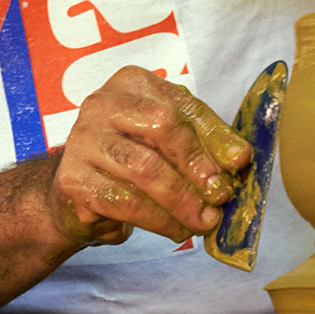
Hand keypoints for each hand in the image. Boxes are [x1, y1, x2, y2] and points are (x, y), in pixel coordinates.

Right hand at [47, 66, 251, 246]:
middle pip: (161, 126)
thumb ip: (202, 142)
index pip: (181, 105)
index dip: (214, 134)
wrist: (76, 192)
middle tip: (220, 195)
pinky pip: (126, 202)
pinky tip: (177, 230)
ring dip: (183, 200)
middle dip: (197, 164)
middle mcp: (102, 104)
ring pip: (145, 168)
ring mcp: (83, 140)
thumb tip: (238, 159)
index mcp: (131, 84)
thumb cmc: (130, 158)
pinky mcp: (74, 179)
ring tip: (204, 220)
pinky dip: (160, 220)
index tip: (239, 162)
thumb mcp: (167, 141)